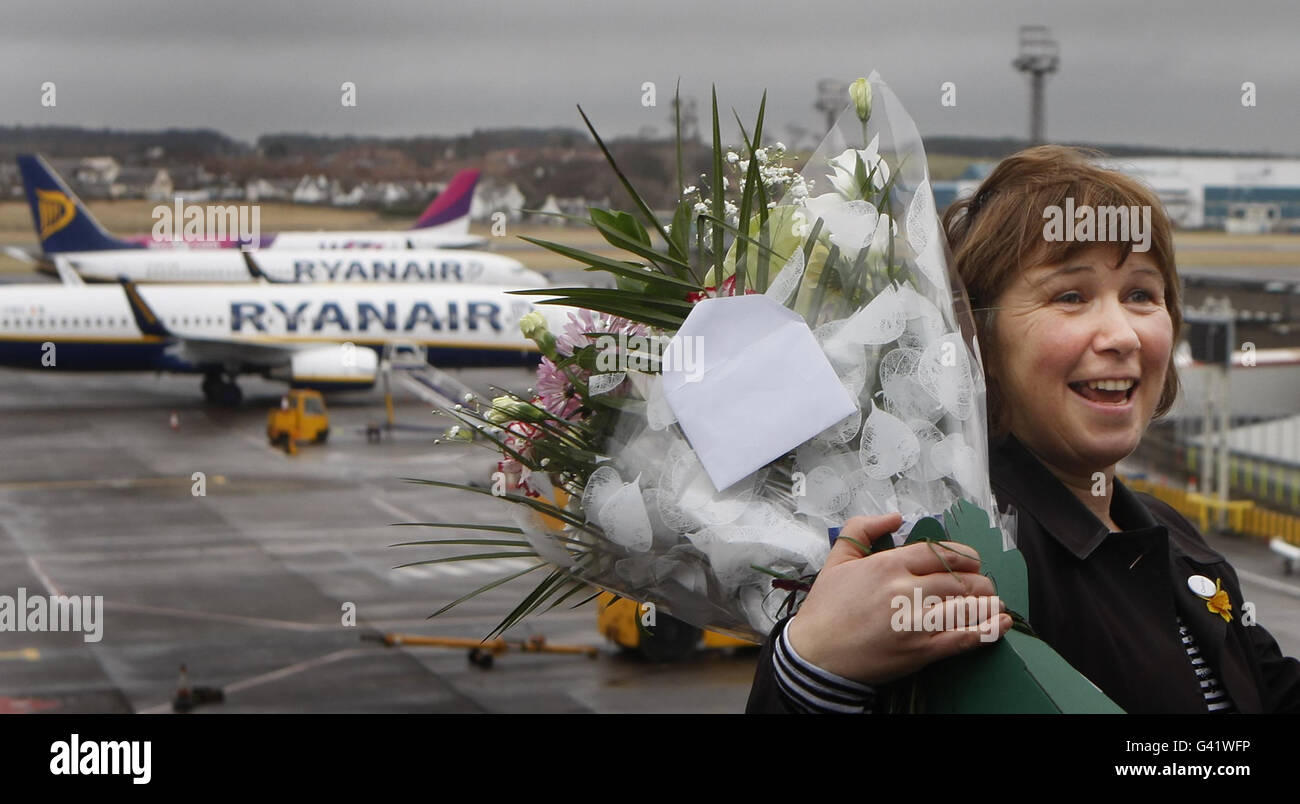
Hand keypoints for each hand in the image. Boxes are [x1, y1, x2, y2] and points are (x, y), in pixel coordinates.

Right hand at [785, 512, 1010, 685]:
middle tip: (984, 585)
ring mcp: (915, 622)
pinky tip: (1001, 624)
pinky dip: (988, 630)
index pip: (941, 552)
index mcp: (888, 565)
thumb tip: (895, 517)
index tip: (973, 561)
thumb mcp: (837, 559)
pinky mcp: (921, 651)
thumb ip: (863, 528)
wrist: (815, 655)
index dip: (965, 555)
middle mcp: (905, 590)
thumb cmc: (826, 608)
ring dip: (988, 603)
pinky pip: (964, 638)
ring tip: (995, 603)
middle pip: (960, 579)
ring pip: (968, 606)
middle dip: (980, 581)